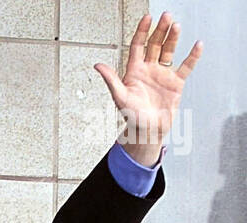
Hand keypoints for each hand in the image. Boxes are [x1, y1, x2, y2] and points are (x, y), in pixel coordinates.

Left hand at [94, 11, 202, 163]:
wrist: (147, 132)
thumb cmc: (132, 116)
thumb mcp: (120, 97)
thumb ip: (111, 80)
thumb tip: (97, 65)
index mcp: (134, 70)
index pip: (138, 45)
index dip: (142, 31)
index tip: (147, 18)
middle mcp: (149, 69)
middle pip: (155, 44)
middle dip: (160, 30)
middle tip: (166, 17)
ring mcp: (163, 74)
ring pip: (168, 51)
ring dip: (173, 39)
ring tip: (176, 26)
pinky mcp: (176, 83)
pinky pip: (185, 67)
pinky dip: (192, 57)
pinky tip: (197, 45)